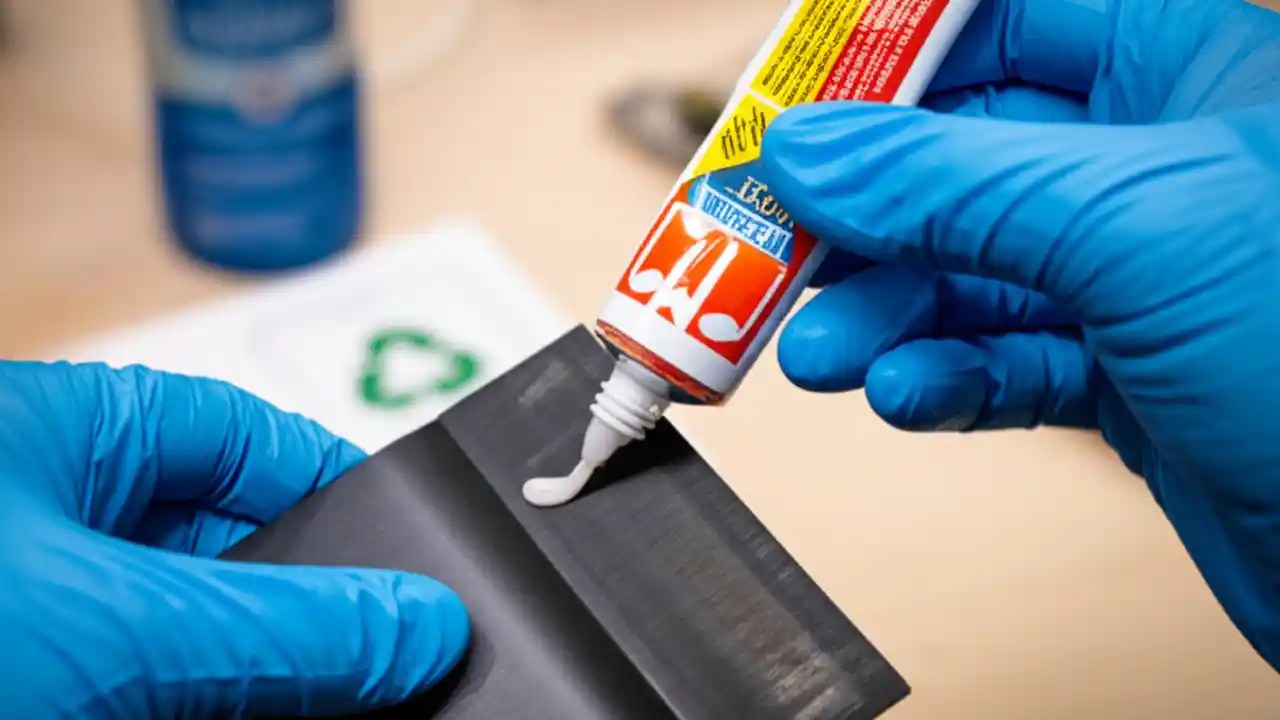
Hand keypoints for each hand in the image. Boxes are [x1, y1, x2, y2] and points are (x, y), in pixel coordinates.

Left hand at [0, 363, 469, 716]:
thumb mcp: (116, 619)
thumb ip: (281, 625)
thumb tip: (417, 625)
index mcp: (63, 431)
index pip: (243, 438)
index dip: (335, 489)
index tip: (408, 553)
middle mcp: (49, 511)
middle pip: (230, 544)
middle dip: (305, 603)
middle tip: (378, 657)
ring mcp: (41, 607)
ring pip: (193, 634)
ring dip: (261, 674)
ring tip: (334, 703)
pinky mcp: (40, 685)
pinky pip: (152, 690)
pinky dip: (217, 708)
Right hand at [760, 0, 1279, 666]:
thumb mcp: (1129, 227)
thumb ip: (951, 182)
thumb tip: (812, 150)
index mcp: (1185, 69)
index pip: (997, 23)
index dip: (886, 60)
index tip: (792, 101)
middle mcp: (1152, 165)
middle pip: (956, 160)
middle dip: (861, 217)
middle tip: (770, 250)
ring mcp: (1135, 274)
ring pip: (965, 272)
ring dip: (882, 315)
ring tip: (821, 352)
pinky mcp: (1121, 372)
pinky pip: (1000, 358)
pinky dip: (943, 378)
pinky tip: (908, 392)